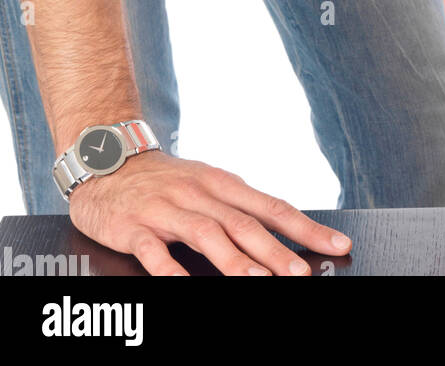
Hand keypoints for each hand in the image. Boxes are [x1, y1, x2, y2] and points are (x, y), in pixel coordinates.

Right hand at [68, 148, 351, 275]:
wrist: (107, 158)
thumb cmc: (163, 180)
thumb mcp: (205, 184)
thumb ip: (238, 209)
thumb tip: (282, 235)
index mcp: (222, 184)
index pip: (272, 206)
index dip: (305, 228)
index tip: (336, 245)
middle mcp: (199, 193)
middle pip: (244, 223)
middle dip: (276, 251)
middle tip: (301, 273)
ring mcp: (167, 209)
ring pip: (206, 233)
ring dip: (234, 259)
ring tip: (257, 281)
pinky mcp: (135, 226)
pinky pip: (154, 249)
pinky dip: (169, 269)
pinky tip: (182, 285)